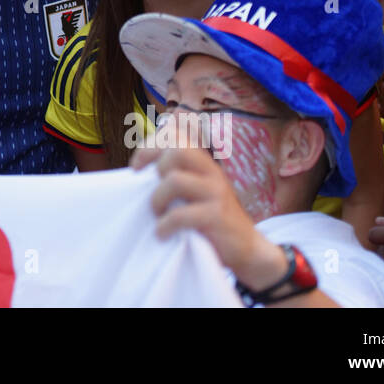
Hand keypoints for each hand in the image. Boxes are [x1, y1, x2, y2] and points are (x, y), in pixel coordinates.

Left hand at [130, 144, 285, 287]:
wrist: (246, 248)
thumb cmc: (209, 218)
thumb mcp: (195, 191)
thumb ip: (176, 176)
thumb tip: (138, 171)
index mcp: (203, 163)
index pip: (176, 134)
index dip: (150, 146)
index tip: (136, 168)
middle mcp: (211, 172)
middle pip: (178, 149)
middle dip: (155, 166)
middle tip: (150, 190)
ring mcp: (216, 192)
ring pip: (175, 179)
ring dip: (157, 199)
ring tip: (157, 213)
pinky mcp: (217, 216)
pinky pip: (181, 215)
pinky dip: (165, 224)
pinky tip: (162, 233)